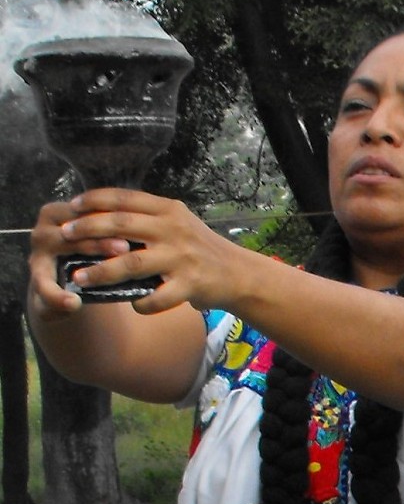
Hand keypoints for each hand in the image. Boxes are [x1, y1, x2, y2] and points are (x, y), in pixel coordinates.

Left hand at [31, 190, 234, 316]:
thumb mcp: (178, 222)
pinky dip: (141, 303)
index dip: (94, 200)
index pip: (124, 198)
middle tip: (64, 237)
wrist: (239, 274)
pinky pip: (157, 297)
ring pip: (131, 262)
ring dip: (101, 271)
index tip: (72, 206)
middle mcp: (173, 230)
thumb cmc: (201, 248)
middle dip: (87, 230)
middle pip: (120, 225)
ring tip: (79, 277)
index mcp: (168, 210)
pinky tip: (133, 305)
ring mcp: (181, 259)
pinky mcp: (190, 286)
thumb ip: (147, 217)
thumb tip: (102, 215)